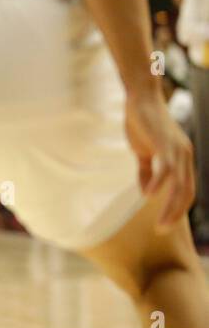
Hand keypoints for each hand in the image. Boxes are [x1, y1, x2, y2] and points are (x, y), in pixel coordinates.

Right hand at [124, 90, 194, 229]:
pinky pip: (165, 168)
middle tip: (162, 230)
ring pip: (179, 185)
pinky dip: (159, 184)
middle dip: (175, 214)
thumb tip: (146, 194)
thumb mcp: (144, 152)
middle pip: (186, 192)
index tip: (164, 224)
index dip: (177, 209)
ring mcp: (176, 150)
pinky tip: (150, 195)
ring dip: (170, 207)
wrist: (141, 97)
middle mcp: (185, 156)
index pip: (186, 190)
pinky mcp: (164, 143)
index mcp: (181, 159)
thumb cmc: (142, 123)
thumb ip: (146, 172)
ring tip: (160, 224)